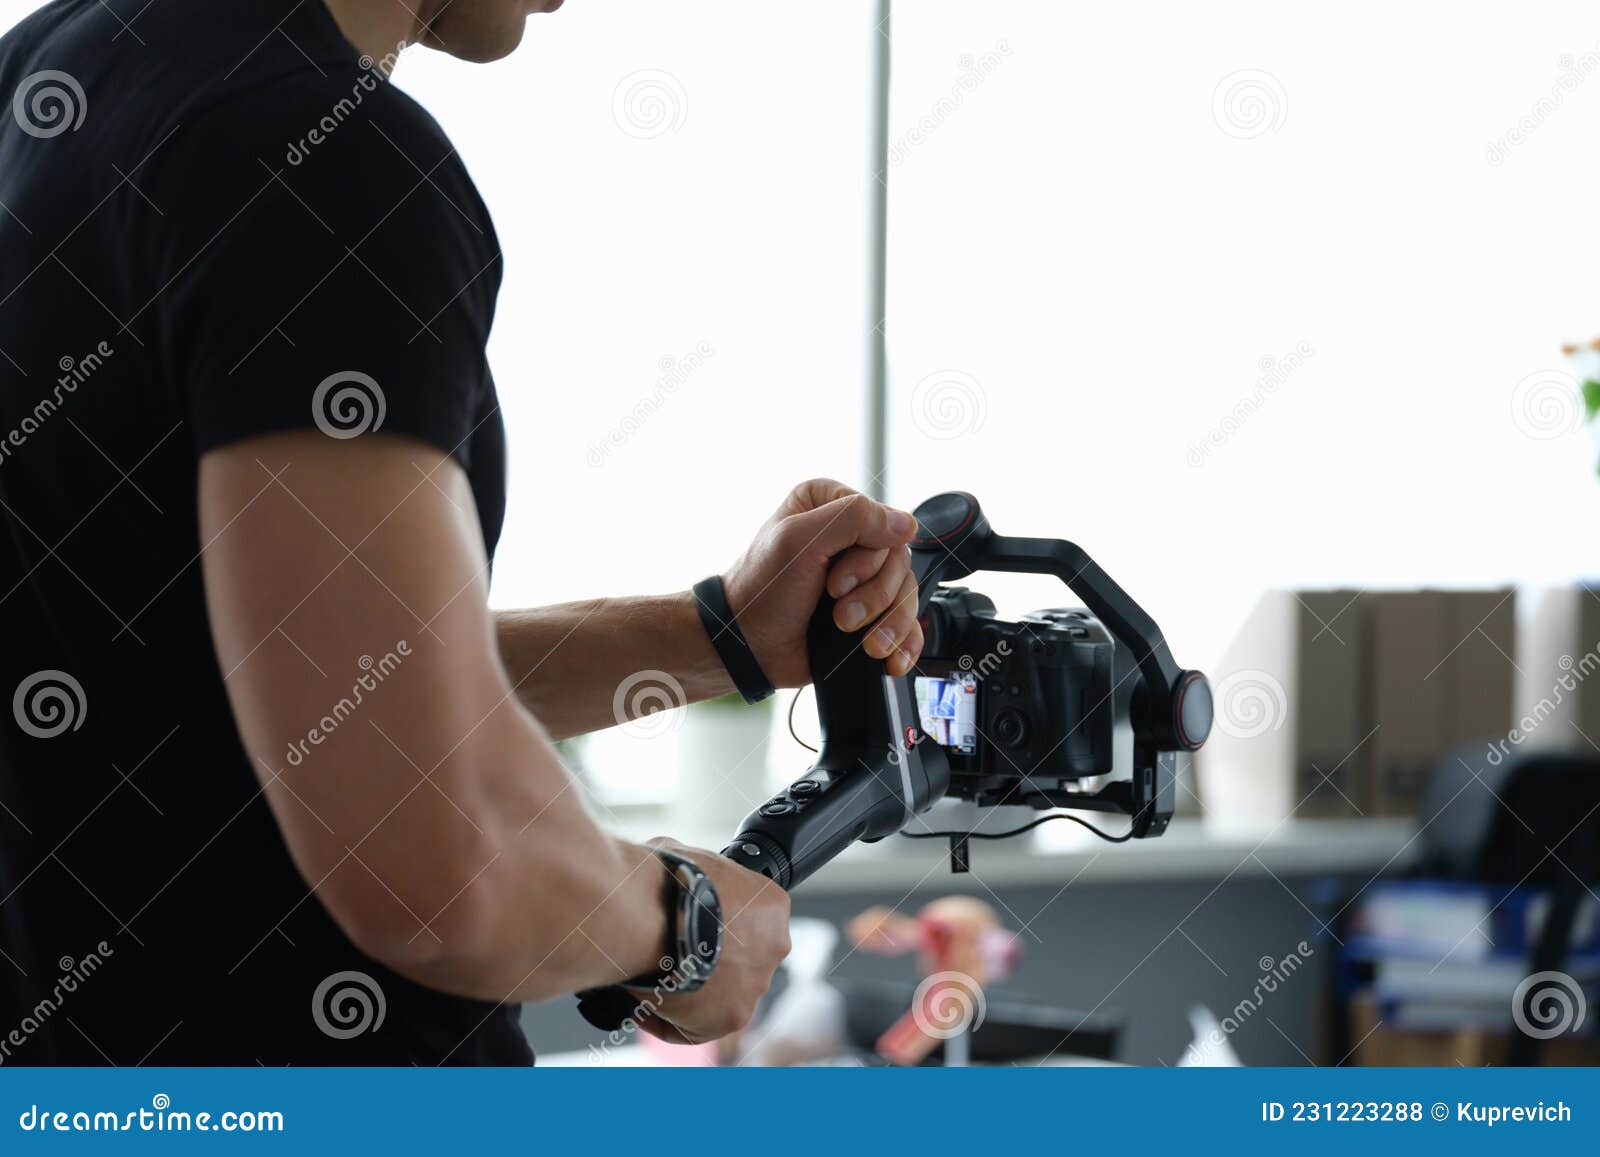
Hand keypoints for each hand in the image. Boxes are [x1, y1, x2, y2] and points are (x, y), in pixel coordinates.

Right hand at [634, 839, 791, 1042]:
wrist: (650, 914)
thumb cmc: (664, 881)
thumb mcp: (685, 857)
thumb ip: (691, 876)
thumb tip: (668, 873)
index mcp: (771, 904)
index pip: (748, 917)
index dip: (715, 921)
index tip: (687, 923)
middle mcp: (773, 947)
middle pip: (740, 957)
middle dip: (706, 957)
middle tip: (669, 952)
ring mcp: (755, 986)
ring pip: (721, 994)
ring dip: (690, 989)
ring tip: (650, 979)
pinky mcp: (730, 1018)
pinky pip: (694, 1027)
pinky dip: (667, 1018)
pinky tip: (640, 1005)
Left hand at [721, 479, 922, 685]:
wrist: (749, 647)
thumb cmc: (762, 591)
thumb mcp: (799, 540)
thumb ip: (853, 519)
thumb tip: (906, 525)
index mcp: (831, 504)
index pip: (885, 523)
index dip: (868, 559)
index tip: (834, 584)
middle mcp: (851, 536)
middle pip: (899, 561)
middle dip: (875, 596)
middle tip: (840, 615)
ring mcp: (863, 577)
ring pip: (908, 593)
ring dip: (887, 623)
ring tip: (862, 641)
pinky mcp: (870, 612)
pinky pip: (909, 623)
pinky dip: (904, 643)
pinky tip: (890, 658)